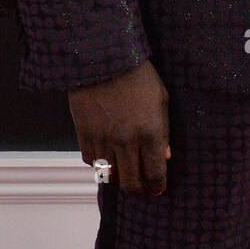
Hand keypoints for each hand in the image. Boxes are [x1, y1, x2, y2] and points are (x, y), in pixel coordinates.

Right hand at [68, 59, 170, 197]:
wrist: (104, 59)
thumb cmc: (139, 76)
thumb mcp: (161, 99)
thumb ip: (165, 131)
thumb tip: (165, 156)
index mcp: (150, 132)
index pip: (155, 173)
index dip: (157, 186)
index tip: (158, 190)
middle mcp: (127, 141)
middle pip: (131, 183)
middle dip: (138, 190)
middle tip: (141, 188)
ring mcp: (103, 140)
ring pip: (109, 176)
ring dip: (118, 177)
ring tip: (123, 172)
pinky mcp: (84, 135)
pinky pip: (90, 162)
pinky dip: (98, 163)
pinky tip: (106, 155)